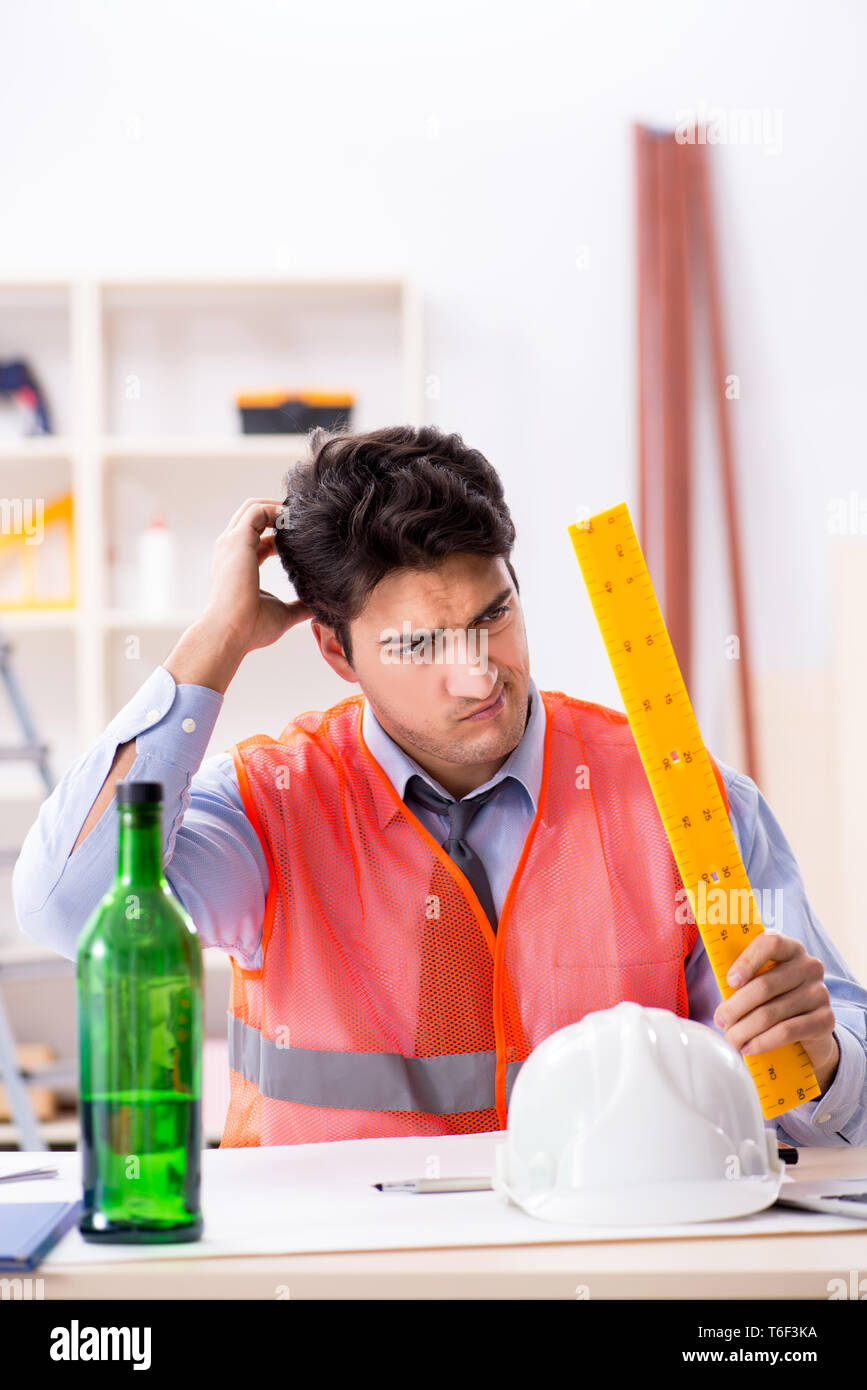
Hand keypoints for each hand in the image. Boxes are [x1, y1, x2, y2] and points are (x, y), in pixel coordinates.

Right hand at [200, 497, 312, 657]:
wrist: (231, 633)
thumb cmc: (251, 628)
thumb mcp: (283, 613)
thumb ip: (300, 605)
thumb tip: (319, 605)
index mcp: (237, 565)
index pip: (258, 539)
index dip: (280, 535)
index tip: (303, 537)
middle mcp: (231, 550)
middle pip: (252, 517)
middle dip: (278, 513)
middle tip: (305, 519)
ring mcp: (231, 543)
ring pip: (253, 508)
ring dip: (279, 508)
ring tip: (303, 515)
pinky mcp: (237, 540)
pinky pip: (257, 511)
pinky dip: (276, 510)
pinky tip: (296, 521)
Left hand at [713, 932, 839, 1094]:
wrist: (809, 1029)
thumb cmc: (774, 998)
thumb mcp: (760, 981)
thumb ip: (742, 976)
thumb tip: (716, 984)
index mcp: (790, 948)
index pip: (770, 943)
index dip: (748, 961)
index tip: (730, 981)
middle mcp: (809, 966)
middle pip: (765, 985)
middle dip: (736, 1007)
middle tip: (720, 1020)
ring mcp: (820, 993)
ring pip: (772, 1012)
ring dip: (745, 1029)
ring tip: (731, 1039)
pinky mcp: (825, 1020)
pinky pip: (787, 1031)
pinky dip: (762, 1041)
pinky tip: (748, 1048)